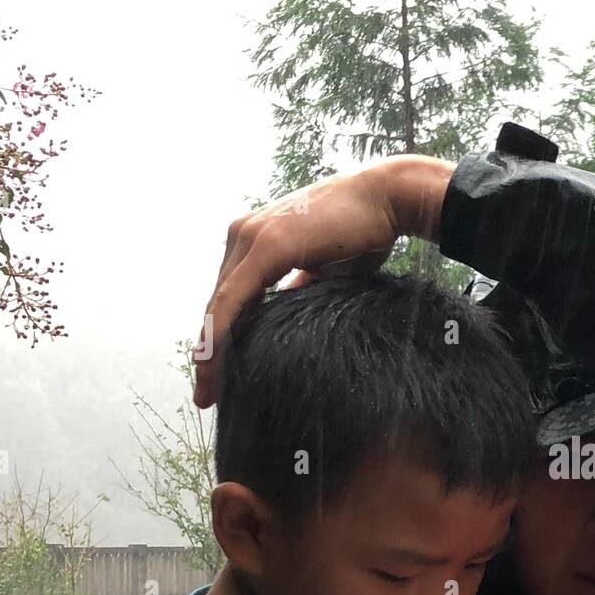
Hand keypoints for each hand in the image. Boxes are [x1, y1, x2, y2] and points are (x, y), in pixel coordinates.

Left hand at [192, 154, 454, 407]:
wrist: (388, 199)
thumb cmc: (364, 232)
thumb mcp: (325, 270)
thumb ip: (302, 288)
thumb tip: (295, 311)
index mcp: (256, 240)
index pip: (229, 297)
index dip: (219, 337)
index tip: (217, 377)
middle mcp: (243, 234)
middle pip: (217, 303)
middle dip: (208, 351)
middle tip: (206, 395)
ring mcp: (251, 237)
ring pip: (218, 305)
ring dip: (209, 350)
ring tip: (208, 391)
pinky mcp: (266, 246)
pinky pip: (232, 299)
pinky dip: (220, 334)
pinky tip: (214, 363)